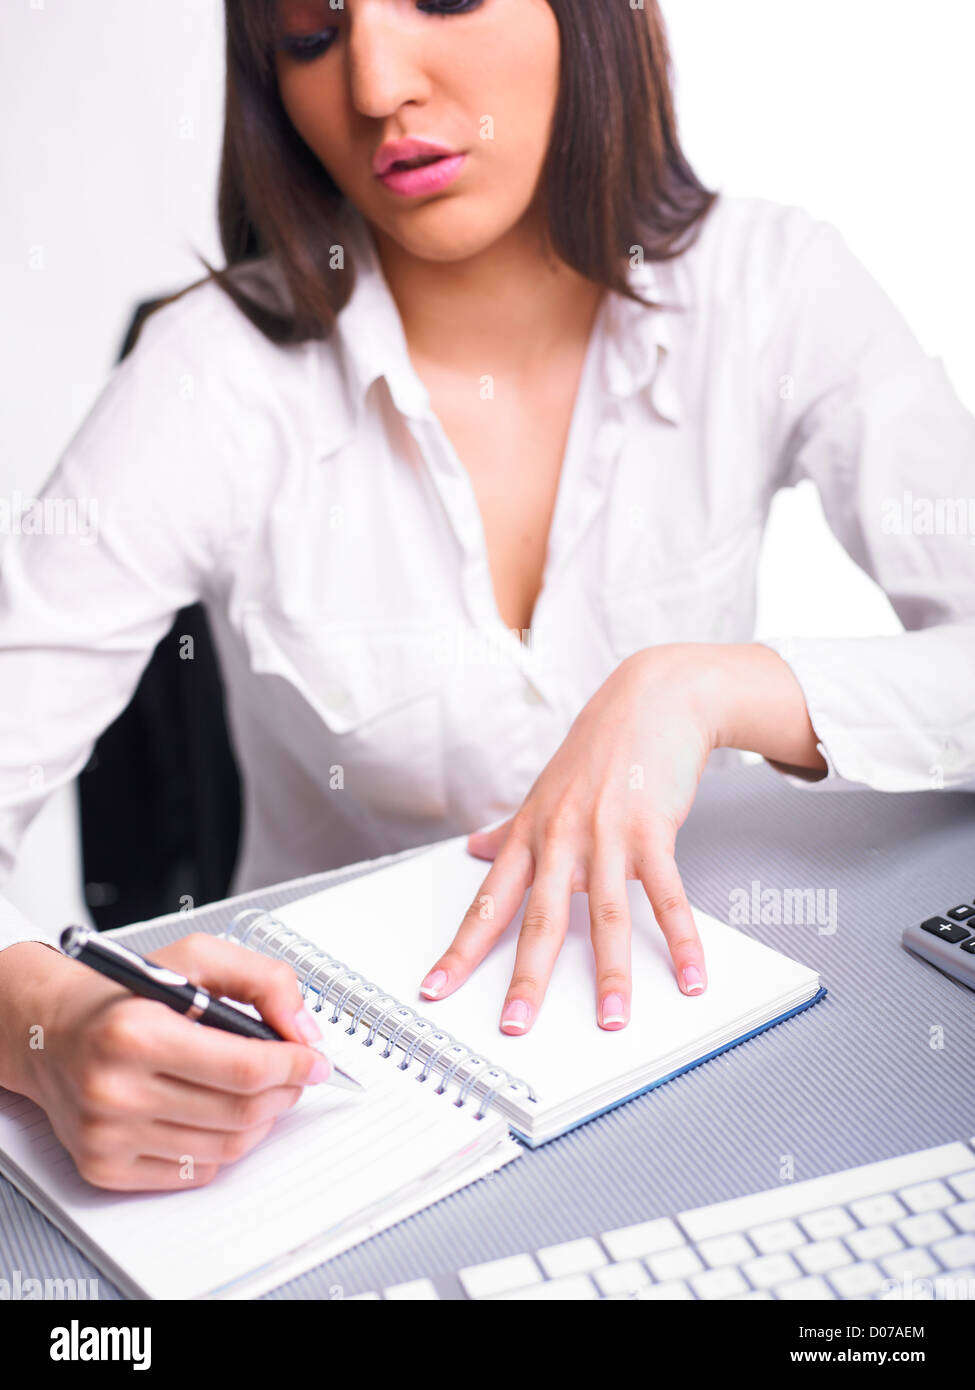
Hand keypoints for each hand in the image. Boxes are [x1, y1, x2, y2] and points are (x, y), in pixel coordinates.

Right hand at [1, 934, 330, 1190]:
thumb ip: (263, 981)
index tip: (316, 1060)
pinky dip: (224, 1146)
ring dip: (261, 1119)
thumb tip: (305, 1032)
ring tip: (262, 1090)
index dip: (295, 1066)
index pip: (245, 1069)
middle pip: (241, 1111)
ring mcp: (107, 1136)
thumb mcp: (195, 958)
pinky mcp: (104, 1167)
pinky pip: (194, 1171)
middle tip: (297, 1072)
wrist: (50, 1031)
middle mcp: (116, 1089)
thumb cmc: (123, 995)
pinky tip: (221, 1113)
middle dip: (286, 1090)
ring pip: (225, 1147)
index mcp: (136, 1033)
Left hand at [420, 645, 719, 1033]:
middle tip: (515, 1025)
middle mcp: (562, 838)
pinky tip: (690, 975)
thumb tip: (473, 848)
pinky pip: (668, 895)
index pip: (488, 902)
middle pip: (540, 918)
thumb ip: (510, 827)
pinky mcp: (654, 831)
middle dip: (527, 978)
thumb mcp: (545, 790)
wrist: (652, 698)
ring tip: (611, 1019)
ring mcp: (608, 835)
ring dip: (611, 973)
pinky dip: (681, 939)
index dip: (460, 950)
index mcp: (531, 835)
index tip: (436, 990)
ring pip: (605, 914)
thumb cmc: (598, 748)